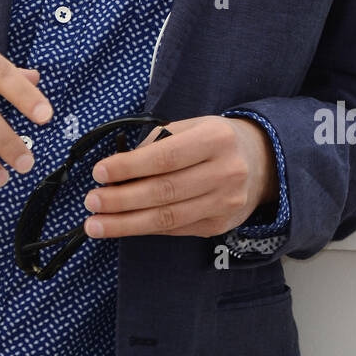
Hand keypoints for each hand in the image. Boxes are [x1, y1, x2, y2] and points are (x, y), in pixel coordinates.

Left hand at [81, 115, 277, 237]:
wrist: (263, 162)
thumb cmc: (214, 140)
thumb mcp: (190, 127)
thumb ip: (157, 143)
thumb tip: (120, 170)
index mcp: (215, 139)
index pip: (165, 157)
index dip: (129, 167)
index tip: (99, 173)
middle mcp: (224, 172)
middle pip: (164, 192)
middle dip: (121, 200)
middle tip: (91, 202)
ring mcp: (224, 203)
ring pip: (168, 218)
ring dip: (126, 223)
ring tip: (95, 224)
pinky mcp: (219, 225)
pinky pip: (175, 229)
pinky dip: (145, 228)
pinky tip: (123, 226)